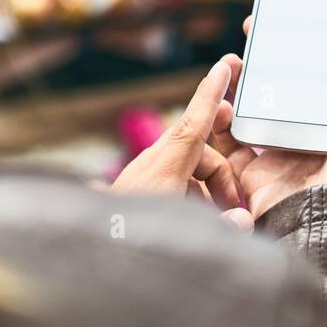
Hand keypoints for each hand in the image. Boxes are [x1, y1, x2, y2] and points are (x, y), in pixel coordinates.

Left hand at [112, 57, 253, 232]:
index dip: (211, 94)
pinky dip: (190, 200)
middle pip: (202, 153)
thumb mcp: (180, 241)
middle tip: (235, 211)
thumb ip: (220, 229)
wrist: (84, 260)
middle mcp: (151, 167)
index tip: (224, 65)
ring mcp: (143, 179)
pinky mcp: (137, 192)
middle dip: (224, 178)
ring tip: (213, 227)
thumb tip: (242, 220)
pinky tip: (192, 227)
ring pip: (189, 171)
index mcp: (161, 171)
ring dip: (208, 194)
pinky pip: (175, 184)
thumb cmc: (128, 246)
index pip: (193, 124)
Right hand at [210, 18, 326, 220]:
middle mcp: (305, 142)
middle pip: (280, 95)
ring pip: (251, 112)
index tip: (291, 28)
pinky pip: (229, 143)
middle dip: (266, 63)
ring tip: (234, 58)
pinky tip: (219, 96)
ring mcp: (276, 157)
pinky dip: (220, 121)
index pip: (318, 88)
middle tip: (254, 31)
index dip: (305, 59)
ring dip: (239, 84)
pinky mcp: (251, 175)